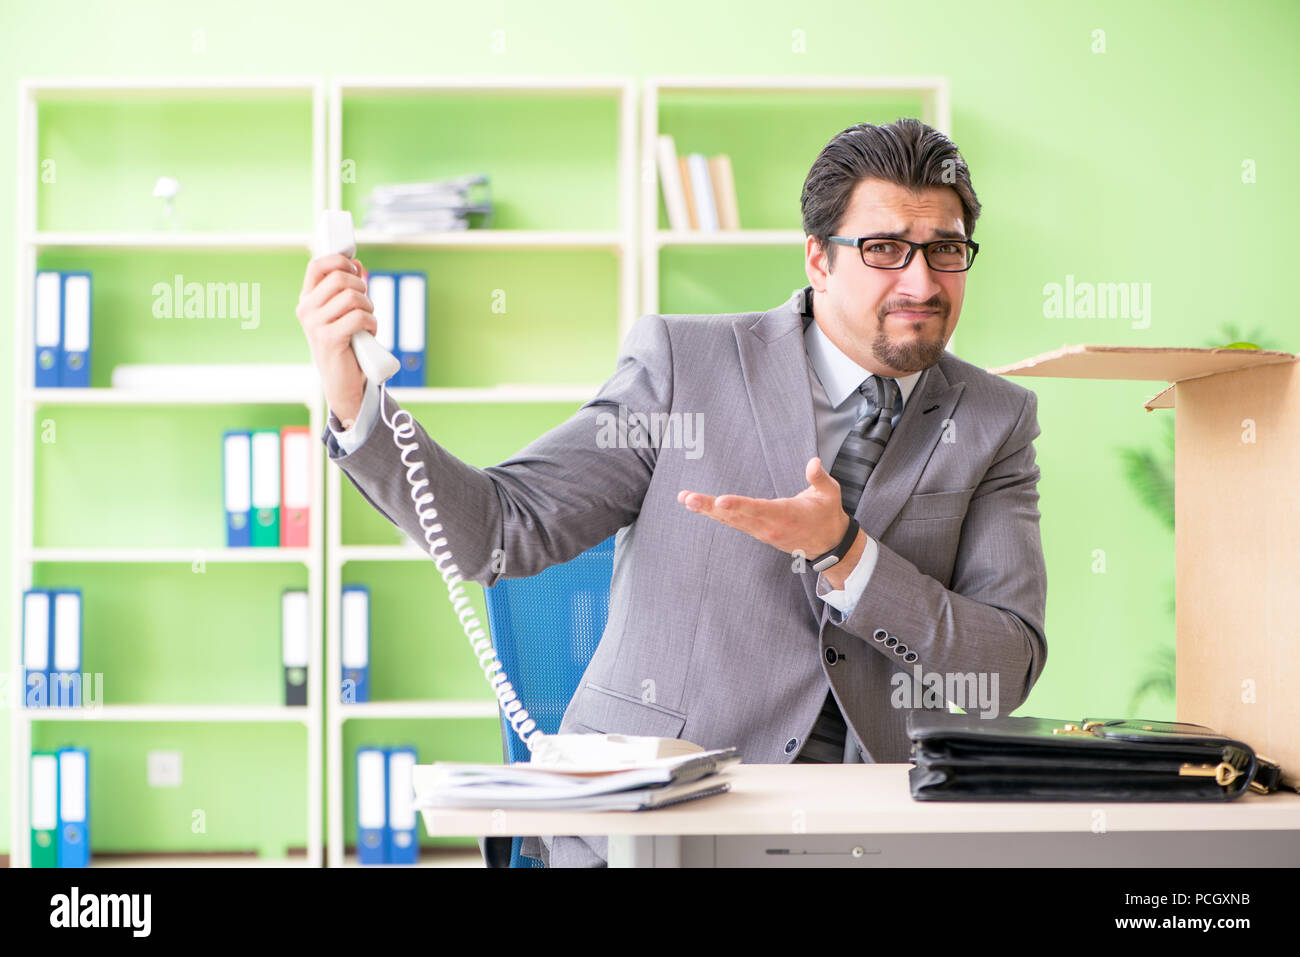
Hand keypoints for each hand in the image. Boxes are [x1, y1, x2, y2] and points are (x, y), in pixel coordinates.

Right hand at [296, 254, 377, 423]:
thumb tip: (356, 263)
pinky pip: (359, 317)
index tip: (355, 270)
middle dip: (361, 287)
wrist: (343, 382)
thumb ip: (345, 288)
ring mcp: (315, 325)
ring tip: (367, 320)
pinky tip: (368, 333)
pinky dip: (371, 323)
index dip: (340, 261)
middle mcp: (306, 310)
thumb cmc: (346, 344)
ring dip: (368, 307)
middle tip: (365, 303)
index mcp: (307, 300)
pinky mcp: (330, 338)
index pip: (317, 265)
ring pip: (352, 297)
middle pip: (339, 278)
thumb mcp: (342, 312)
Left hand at [677, 457, 850, 558]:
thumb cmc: (827, 514)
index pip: (758, 509)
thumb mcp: (830, 494)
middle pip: (735, 516)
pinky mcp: (757, 532)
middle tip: (688, 498)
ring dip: (706, 510)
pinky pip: (732, 523)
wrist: (828, 544)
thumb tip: (813, 462)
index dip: (738, 505)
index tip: (720, 501)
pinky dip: (714, 515)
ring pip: (729, 521)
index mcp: (785, 515)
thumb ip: (819, 478)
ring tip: (685, 499)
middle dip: (710, 507)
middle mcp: (769, 526)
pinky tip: (699, 507)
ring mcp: (761, 531)